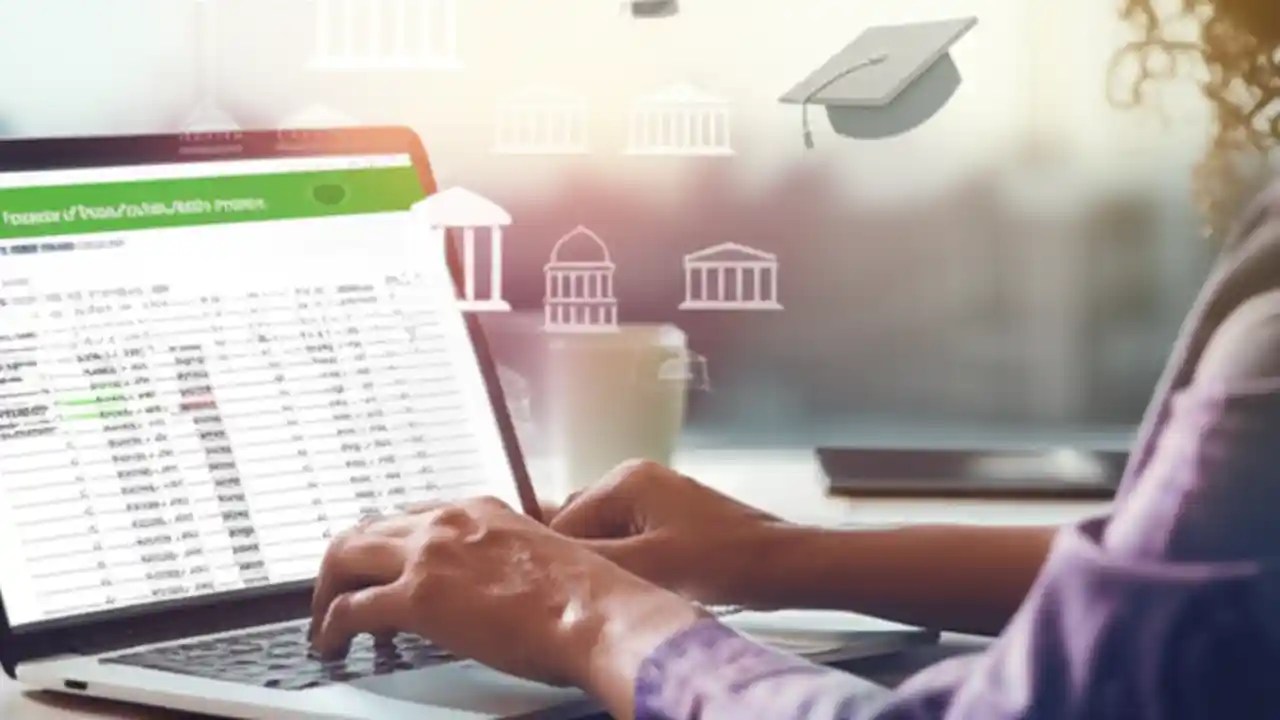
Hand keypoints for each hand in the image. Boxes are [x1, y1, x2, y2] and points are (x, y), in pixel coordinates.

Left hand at [309, 497, 704, 713]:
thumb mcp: (539, 557)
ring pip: (345, 557)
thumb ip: (506, 560)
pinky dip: (331, 627)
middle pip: (367, 529)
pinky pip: (352, 608)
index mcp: (481, 509)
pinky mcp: (418, 597)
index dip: (386, 542)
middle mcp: (449, 521)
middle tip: (334, 592)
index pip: (412, 516)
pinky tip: (333, 644)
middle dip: (342, 562)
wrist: (594, 611)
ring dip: (327, 590)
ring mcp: (430, 555)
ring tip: (324, 622)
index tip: (379, 563)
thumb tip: (497, 588)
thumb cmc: (584, 597)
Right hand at [551, 460, 788, 606]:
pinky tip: (642, 585)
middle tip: (601, 594)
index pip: (562, 523)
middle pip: (580, 526)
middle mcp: (633, 479)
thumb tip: (541, 561)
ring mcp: (653, 496)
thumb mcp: (645, 567)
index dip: (563, 562)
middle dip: (585, 562)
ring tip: (626, 590)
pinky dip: (628, 563)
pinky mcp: (668, 517)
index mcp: (623, 481)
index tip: (570, 594)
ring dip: (607, 565)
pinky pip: (628, 539)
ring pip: (604, 536)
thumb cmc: (720, 561)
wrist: (780, 564)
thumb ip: (589, 561)